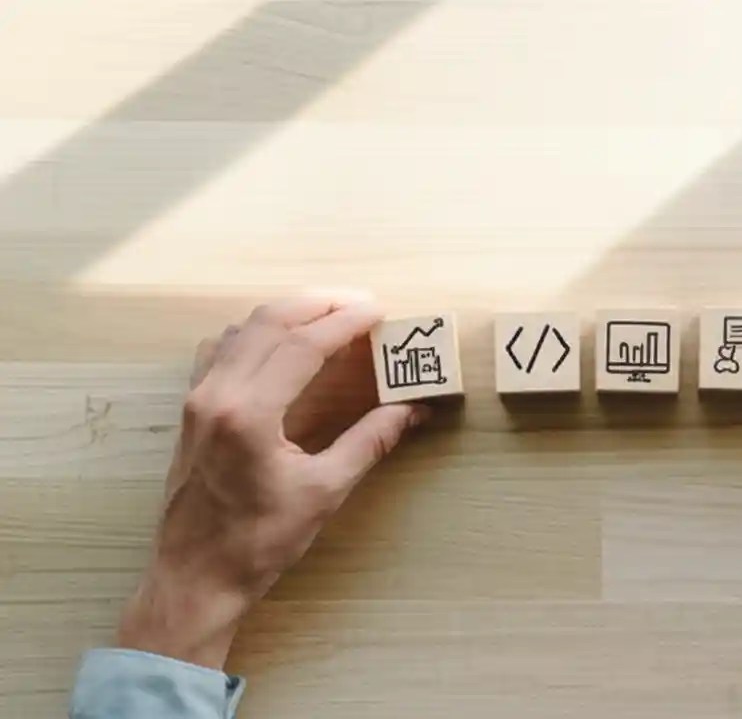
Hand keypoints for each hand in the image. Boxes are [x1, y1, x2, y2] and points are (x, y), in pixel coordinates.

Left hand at [117, 295, 428, 668]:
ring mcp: (197, 398)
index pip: (303, 345)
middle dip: (319, 304)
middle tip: (361, 303)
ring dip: (288, 313)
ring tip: (329, 314)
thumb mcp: (324, 492)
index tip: (379, 311)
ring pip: (243, 329)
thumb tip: (413, 409)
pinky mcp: (190, 409)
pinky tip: (280, 341)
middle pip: (270, 322)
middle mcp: (216, 394)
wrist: (194, 577)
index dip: (345, 321)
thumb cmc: (260, 543)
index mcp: (250, 414)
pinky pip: (221, 349)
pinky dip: (256, 332)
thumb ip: (370, 441)